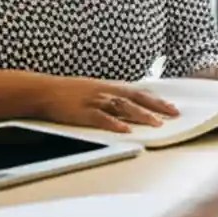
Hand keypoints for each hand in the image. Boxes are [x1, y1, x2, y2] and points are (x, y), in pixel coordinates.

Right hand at [38, 77, 179, 132]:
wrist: (43, 91)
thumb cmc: (69, 92)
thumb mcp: (95, 90)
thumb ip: (113, 96)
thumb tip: (131, 105)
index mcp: (109, 87)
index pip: (139, 92)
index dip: (157, 100)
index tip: (173, 107)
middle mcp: (105, 91)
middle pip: (136, 98)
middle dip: (157, 106)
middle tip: (174, 114)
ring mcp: (94, 101)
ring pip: (122, 107)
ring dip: (141, 115)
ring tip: (156, 123)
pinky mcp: (82, 112)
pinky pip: (101, 118)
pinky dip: (114, 123)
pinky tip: (126, 130)